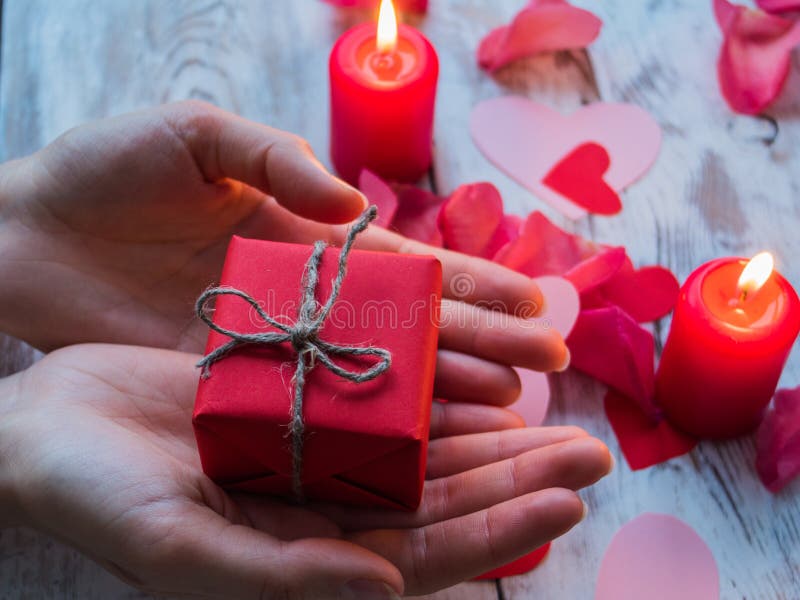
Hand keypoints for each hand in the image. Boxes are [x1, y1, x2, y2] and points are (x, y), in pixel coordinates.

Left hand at [0, 102, 566, 381]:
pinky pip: (311, 404)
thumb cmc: (105, 169)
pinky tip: (416, 437)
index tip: (533, 300)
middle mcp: (305, 295)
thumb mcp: (197, 133)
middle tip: (548, 364)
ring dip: (441, 386)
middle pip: (409, 322)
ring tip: (507, 405)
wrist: (25, 234)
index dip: (470, 280)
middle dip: (481, 339)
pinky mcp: (234, 381)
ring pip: (373, 370)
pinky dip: (365, 420)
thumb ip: (277, 159)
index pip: (406, 261)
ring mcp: (275, 343)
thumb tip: (352, 206)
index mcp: (304, 232)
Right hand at [0, 344, 609, 597]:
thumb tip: (385, 587)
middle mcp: (322, 503)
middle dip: (517, 474)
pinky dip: (429, 384)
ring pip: (423, 444)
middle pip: (442, 495)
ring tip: (556, 409)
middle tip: (591, 448)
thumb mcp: (177, 546)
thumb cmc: (93, 496)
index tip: (567, 501)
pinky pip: (378, 392)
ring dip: (489, 429)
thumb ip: (279, 574)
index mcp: (304, 552)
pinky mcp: (296, 398)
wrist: (46, 428)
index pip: (425, 553)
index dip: (499, 529)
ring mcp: (312, 449)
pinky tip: (475, 369)